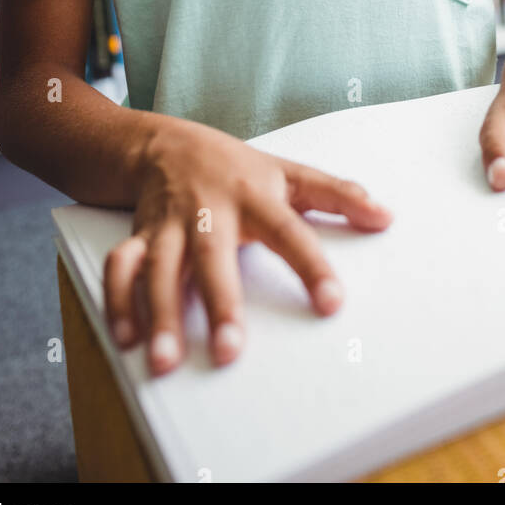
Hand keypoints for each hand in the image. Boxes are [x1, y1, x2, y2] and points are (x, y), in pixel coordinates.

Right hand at [104, 117, 392, 374]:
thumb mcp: (289, 173)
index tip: (333, 303)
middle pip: (214, 256)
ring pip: (161, 267)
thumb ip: (337, 195)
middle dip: (219, 304)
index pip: (291, 232)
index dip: (312, 267)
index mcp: (255, 197)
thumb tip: (386, 216)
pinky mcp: (140, 237)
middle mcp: (210, 211)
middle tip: (229, 351)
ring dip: (159, 313)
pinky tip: (126, 337)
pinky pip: (122, 267)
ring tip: (164, 360)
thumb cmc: (233, 167)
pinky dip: (118, 300)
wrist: (163, 144)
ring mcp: (171, 225)